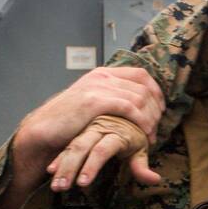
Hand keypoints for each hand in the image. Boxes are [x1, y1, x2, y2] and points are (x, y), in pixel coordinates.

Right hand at [13, 65, 165, 189]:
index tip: (161, 110)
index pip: (141, 74)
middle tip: (158, 127)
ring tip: (151, 134)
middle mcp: (103, 76)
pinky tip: (145, 133)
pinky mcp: (95, 101)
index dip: (156, 92)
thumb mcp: (93, 105)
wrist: (45, 129)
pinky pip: (129, 108)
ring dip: (151, 117)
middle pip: (144, 86)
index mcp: (103, 73)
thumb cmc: (69, 123)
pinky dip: (141, 121)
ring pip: (140, 97)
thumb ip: (111, 100)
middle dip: (156, 108)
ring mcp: (98, 87)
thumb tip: (133, 108)